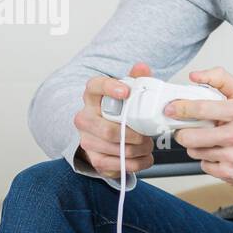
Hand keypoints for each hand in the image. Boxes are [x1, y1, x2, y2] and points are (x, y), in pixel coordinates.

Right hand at [74, 62, 155, 177]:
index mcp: (92, 97)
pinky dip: (137, 163)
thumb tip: (142, 68)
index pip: (95, 87)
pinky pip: (118, 165)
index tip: (126, 92)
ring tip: (148, 145)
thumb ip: (136, 79)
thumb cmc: (117, 112)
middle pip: (107, 129)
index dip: (110, 88)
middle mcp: (84, 118)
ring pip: (115, 148)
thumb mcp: (127, 94)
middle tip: (147, 134)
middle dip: (133, 134)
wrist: (104, 136)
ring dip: (138, 149)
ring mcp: (87, 140)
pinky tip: (145, 157)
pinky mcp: (95, 159)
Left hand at [169, 67, 232, 187]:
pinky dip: (207, 160)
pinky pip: (204, 166)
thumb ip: (220, 79)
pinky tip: (219, 153)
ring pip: (195, 152)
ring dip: (196, 146)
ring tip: (209, 140)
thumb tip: (194, 76)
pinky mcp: (231, 173)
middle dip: (182, 133)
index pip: (202, 108)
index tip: (170, 109)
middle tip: (185, 129)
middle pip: (191, 136)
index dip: (180, 108)